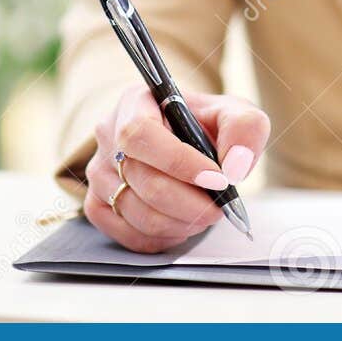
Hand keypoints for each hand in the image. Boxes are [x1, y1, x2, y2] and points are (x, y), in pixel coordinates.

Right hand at [83, 84, 269, 253]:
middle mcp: (108, 136)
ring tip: (203, 213)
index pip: (141, 133)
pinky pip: (127, 235)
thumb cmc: (203, 125)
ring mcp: (98, 173)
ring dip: (180, 223)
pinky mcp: (97, 205)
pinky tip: (181, 224)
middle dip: (190, 203)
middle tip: (219, 208)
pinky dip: (162, 238)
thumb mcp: (233, 112)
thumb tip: (234, 167)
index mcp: (135, 102)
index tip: (218, 180)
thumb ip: (244, 128)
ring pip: (136, 212)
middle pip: (142, 180)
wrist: (186, 141)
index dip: (179, 162)